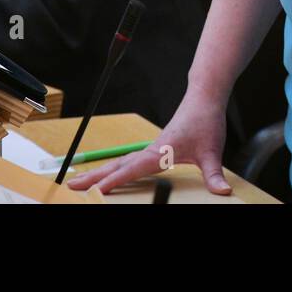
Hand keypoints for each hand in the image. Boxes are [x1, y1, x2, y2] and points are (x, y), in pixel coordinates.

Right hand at [66, 87, 231, 194]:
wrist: (204, 98)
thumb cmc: (205, 121)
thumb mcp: (212, 151)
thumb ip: (214, 174)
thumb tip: (222, 192)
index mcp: (160, 151)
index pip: (132, 169)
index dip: (114, 181)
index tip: (95, 190)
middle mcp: (151, 150)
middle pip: (116, 165)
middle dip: (93, 176)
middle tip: (70, 185)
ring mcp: (151, 148)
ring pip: (120, 162)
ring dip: (100, 172)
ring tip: (81, 181)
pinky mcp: (155, 147)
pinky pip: (129, 160)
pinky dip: (115, 168)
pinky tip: (112, 174)